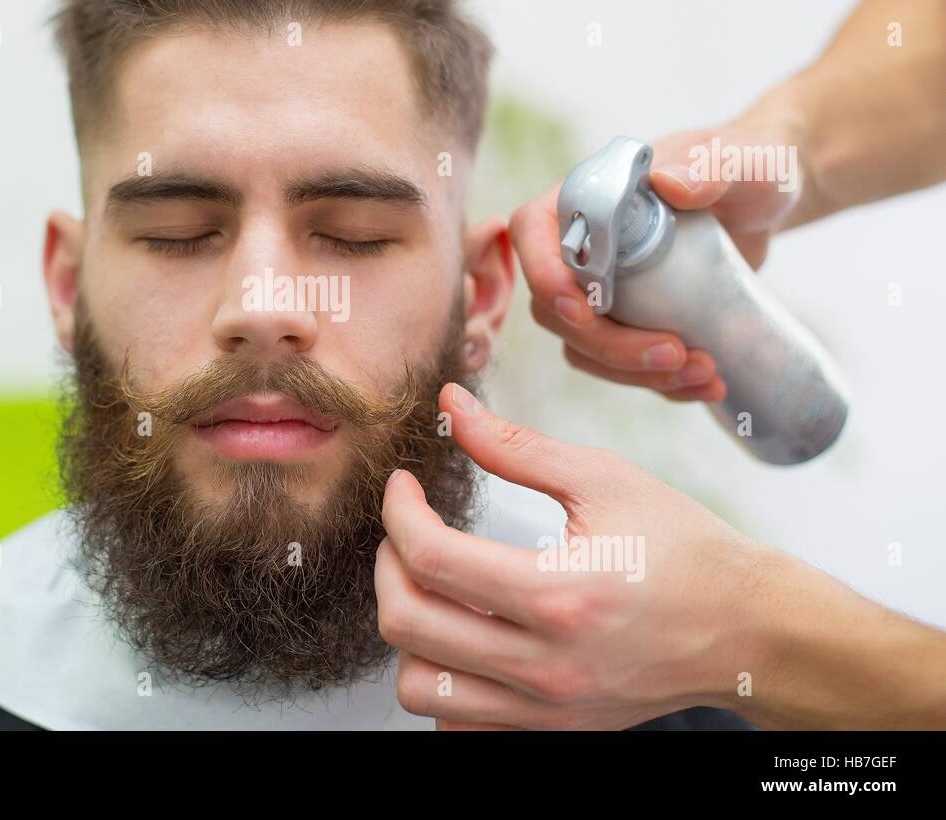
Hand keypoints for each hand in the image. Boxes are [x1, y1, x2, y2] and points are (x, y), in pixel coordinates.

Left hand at [375, 383, 769, 729]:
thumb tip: (451, 405)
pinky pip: (456, 724)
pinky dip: (440, 680)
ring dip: (407, 630)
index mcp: (559, 595)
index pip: (431, 558)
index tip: (403, 486)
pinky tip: (461, 636)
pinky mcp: (550, 730)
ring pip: (420, 688)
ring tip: (432, 587)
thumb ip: (516, 447)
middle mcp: (546, 665)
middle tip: (406, 531)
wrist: (748, 630)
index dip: (398, 511)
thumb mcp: (605, 479)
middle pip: (407, 625)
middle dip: (388, 565)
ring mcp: (546, 709)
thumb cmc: (683, 548)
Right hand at [509, 106, 805, 401]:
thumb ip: (709, 166)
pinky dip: (660, 384)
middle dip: (607, 344)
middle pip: (554, 307)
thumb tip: (669, 184)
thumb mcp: (741, 160)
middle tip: (673, 354)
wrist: (769, 207)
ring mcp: (603, 289)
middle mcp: (583, 245)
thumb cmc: (750, 168)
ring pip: (584, 347)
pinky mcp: (630, 322)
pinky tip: (709, 383)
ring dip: (635, 372)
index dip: (543, 274)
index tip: (584, 308)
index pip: (532, 231)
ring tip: (705, 371)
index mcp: (588, 195)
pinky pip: (622, 366)